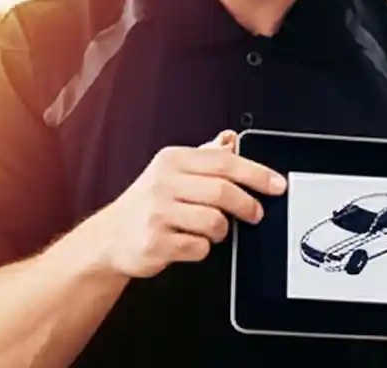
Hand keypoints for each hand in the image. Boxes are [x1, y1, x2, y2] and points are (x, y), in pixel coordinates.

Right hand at [87, 131, 286, 277]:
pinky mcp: (155, 243)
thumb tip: (231, 138)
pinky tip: (190, 243)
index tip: (278, 185)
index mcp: (172, 160)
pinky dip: (203, 248)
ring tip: (213, 230)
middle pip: (223, 192)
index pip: (224, 162)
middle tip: (256, 214)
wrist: (108, 238)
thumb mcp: (172, 171)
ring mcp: (157, 214)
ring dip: (222, 231)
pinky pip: (199, 247)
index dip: (257, 174)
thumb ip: (204, 155)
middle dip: (247, 205)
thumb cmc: (147, 203)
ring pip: (214, 222)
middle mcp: (163, 183)